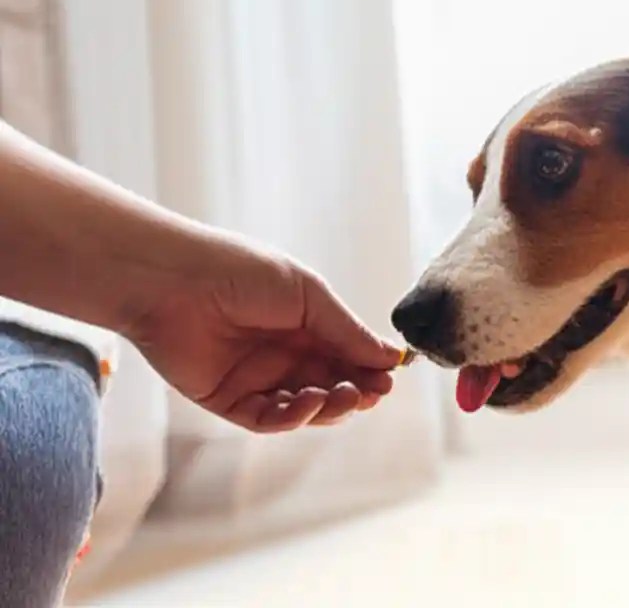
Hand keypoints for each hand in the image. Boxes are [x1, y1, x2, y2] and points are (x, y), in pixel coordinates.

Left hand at [124, 238, 399, 432]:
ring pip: (305, 408)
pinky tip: (308, 404)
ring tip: (343, 396)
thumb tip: (390, 357)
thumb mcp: (309, 296)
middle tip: (373, 393)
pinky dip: (293, 418)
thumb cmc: (241, 272)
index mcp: (305, 325)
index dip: (370, 369)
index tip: (390, 378)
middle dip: (356, 392)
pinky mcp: (228, 400)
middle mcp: (283, 354)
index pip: (347, 355)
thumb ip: (347, 331)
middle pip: (331, 386)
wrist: (174, 282)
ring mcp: (257, 379)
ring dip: (330, 408)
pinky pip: (268, 419)